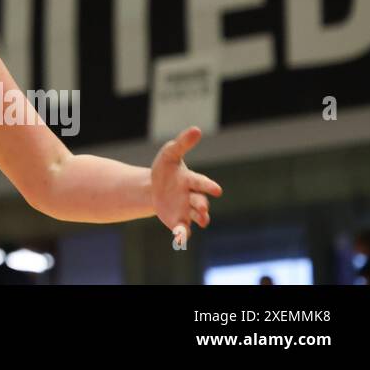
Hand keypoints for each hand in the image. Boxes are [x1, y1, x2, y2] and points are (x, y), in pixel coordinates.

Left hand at [151, 126, 222, 244]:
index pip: (201, 183)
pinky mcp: (179, 222)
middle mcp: (192, 197)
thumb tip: (197, 129)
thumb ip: (182, 143)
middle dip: (202, 205)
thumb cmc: (165, 169)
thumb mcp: (169, 153)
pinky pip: (184, 230)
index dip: (208, 186)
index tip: (217, 190)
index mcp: (191, 180)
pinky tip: (180, 240)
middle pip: (200, 202)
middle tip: (204, 209)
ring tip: (202, 222)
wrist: (153, 187)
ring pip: (197, 218)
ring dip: (200, 219)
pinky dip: (183, 235)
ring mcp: (187, 211)